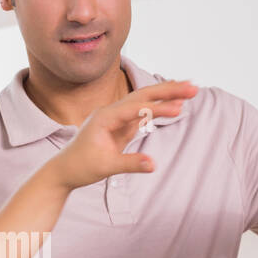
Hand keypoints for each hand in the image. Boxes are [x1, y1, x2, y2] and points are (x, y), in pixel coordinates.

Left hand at [47, 80, 197, 189]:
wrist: (64, 170)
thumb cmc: (81, 166)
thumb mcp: (105, 167)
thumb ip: (130, 164)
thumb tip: (153, 164)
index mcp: (105, 117)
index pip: (136, 108)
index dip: (158, 108)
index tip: (178, 109)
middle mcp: (111, 112)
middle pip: (143, 95)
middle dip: (168, 90)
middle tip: (193, 86)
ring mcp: (117, 117)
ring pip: (145, 101)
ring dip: (167, 95)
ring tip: (191, 90)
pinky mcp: (122, 125)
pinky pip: (144, 112)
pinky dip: (160, 108)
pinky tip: (176, 105)